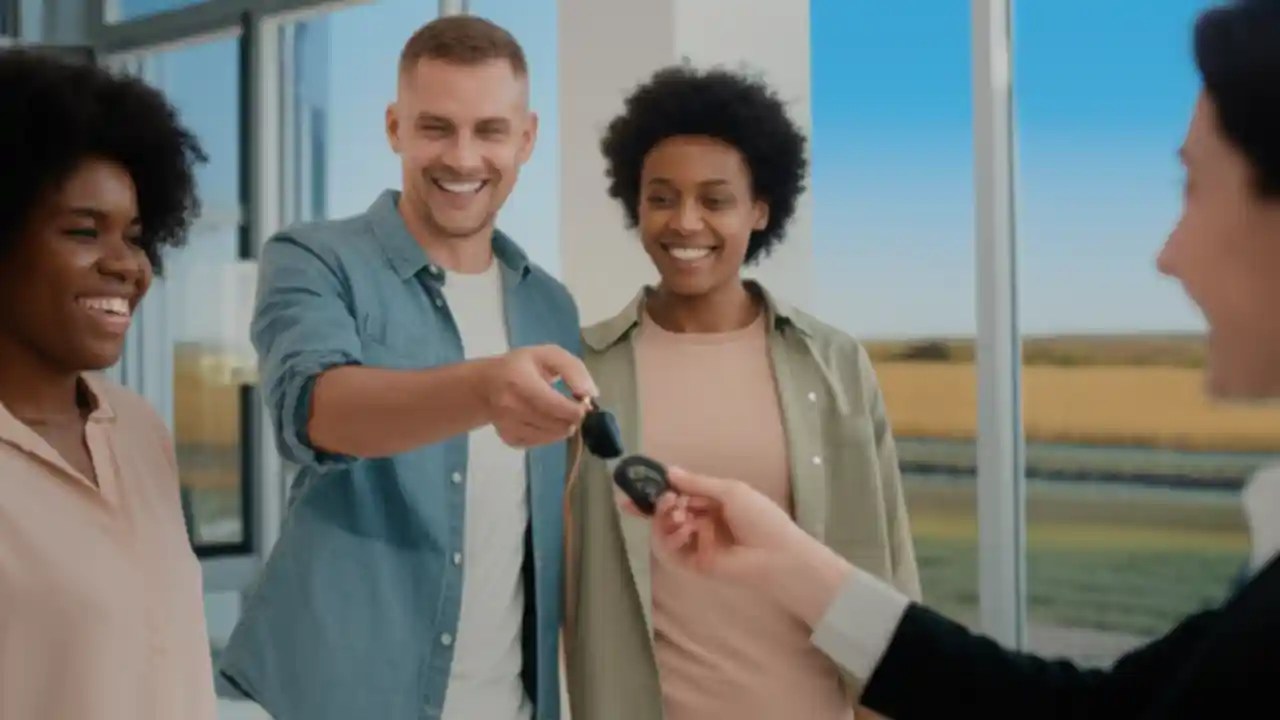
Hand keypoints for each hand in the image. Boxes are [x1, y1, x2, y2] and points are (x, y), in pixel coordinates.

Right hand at [480, 344, 596, 447]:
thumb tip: (590, 394)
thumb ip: (573, 369)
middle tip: (572, 406)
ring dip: (563, 426)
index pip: (557, 407)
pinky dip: (550, 433)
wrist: (486, 385)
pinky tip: (544, 419)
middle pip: (558, 425)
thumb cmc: (521, 367)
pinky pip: (542, 443)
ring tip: (557, 410)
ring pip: (553, 436)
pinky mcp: (510, 440)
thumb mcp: (548, 355)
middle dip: (573, 417)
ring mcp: (509, 427)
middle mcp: (511, 408)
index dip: (578, 409)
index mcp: (520, 382)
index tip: (583, 402)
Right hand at [626, 466, 853, 624]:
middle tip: (664, 502)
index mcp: (714, 502)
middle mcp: (702, 522)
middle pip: (668, 512)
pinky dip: (670, 540)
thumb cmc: (760, 518)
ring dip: (666, 521)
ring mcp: (697, 544)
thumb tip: (668, 471)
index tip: (637, 486)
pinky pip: (672, 552)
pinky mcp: (695, 565)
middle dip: (661, 505)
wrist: (777, 555)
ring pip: (666, 531)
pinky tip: (683, 532)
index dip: (659, 490)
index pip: (680, 493)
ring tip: (680, 517)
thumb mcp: (730, 491)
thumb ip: (697, 483)